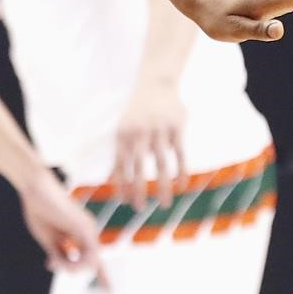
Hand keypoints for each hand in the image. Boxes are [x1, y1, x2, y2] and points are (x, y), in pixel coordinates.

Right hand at [17, 171, 106, 286]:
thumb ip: (59, 255)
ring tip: (54, 262)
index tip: (110, 290)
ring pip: (92, 263)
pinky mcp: (84, 228)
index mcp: (81, 233)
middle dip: (73, 270)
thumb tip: (65, 270)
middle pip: (91, 263)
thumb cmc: (39, 211)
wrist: (34, 190)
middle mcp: (89, 231)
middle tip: (51, 265)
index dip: (102, 275)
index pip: (94, 258)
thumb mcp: (49, 240)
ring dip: (73, 269)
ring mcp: (89, 229)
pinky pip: (89, 256)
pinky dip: (75, 264)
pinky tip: (59, 260)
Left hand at [112, 79, 188, 208]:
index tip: (125, 202)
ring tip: (164, 204)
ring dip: (163, 187)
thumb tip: (110, 181)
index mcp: (122, 135)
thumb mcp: (123, 130)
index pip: (120, 165)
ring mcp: (159, 130)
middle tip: (139, 209)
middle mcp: (139, 133)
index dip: (121, 184)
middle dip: (138, 190)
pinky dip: (181, 172)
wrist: (156, 84)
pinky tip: (181, 187)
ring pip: (161, 164)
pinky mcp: (177, 128)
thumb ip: (119, 155)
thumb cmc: (137, 114)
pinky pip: (180, 155)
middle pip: (138, 167)